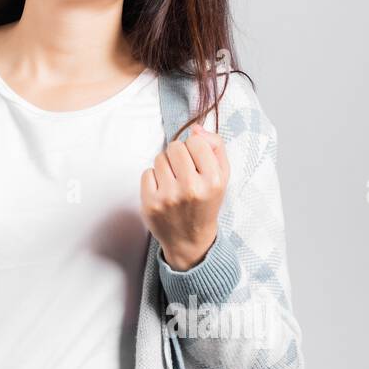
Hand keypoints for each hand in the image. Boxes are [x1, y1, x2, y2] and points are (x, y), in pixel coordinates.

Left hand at [140, 123, 229, 270]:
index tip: (197, 162)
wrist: (190, 240)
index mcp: (214, 181)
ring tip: (174, 182)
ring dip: (165, 166)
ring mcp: (169, 197)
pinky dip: (153, 179)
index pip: (195, 141)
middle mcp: (192, 188)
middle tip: (183, 171)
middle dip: (178, 155)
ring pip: (159, 158)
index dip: (194, 148)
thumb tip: (195, 128)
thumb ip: (215, 146)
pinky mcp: (150, 204)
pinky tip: (163, 191)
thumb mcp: (222, 176)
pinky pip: (146, 172)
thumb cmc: (206, 202)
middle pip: (175, 146)